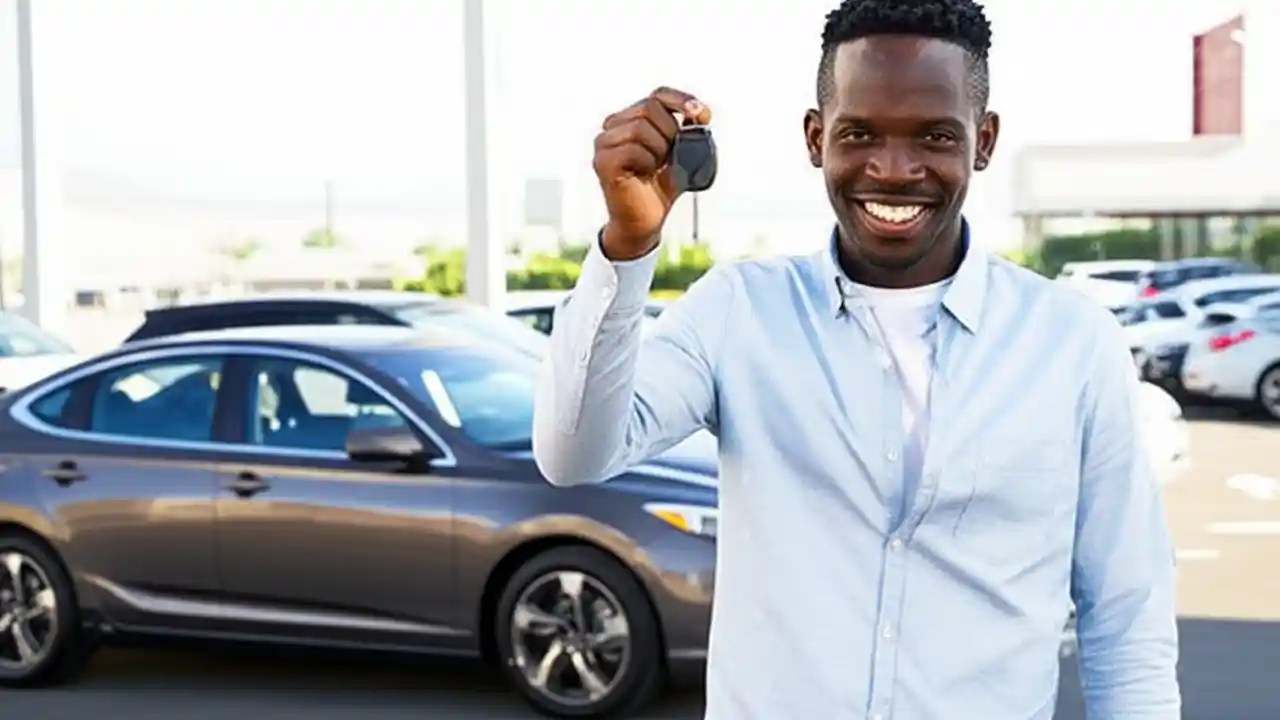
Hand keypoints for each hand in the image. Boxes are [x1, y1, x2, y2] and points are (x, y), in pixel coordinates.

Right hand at [593, 87, 711, 259]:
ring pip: (640, 127)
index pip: (658, 95)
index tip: (703, 117)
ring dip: (659, 149)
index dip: (682, 100)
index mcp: (632, 118)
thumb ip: (688, 131)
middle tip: (671, 155)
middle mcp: (613, 126)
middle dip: (671, 131)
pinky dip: (647, 162)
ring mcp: (604, 143)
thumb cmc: (660, 186)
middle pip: (649, 107)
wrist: (646, 220)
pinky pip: (633, 149)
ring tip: (655, 166)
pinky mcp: (603, 162)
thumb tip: (698, 114)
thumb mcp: (681, 153)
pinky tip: (645, 173)